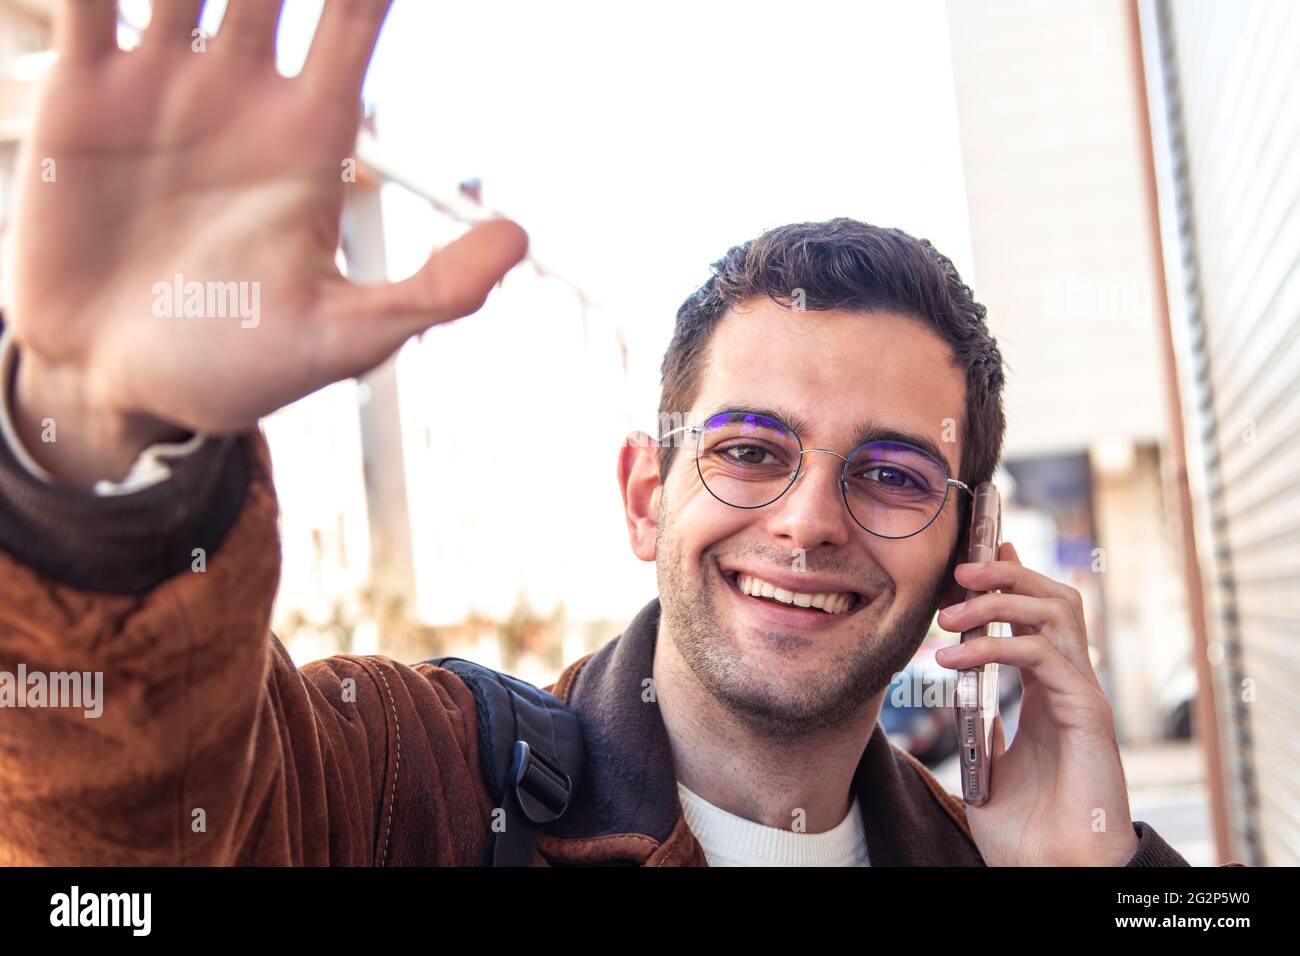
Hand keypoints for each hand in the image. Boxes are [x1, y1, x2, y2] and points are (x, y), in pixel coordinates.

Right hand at [7, 0, 527, 486]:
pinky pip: (87, 1)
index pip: (357, 16)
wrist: (120, 387)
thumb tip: (522, 236)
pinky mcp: (84, 95)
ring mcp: (163, 84)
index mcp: (314, 135)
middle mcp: (243, 90)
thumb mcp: (343, 339)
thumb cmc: (237, 369)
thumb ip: (432, 292)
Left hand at [934, 541, 1139, 865]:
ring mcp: (1083, 695)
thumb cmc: (1026, 830)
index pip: (1036, 614)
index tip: (970, 560)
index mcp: (1048, 690)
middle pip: (1053, 598)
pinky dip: (997, 647)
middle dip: (1008, 573)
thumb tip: (962, 701)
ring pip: (1056, 612)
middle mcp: (1070, 684)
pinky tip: (955, 660)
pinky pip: (1044, 657)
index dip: (1010, 579)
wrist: (1052, 871)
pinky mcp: (1089, 714)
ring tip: (950, 612)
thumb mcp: (989, 767)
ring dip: (1000, 600)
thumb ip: (981, 727)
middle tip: (958, 570)